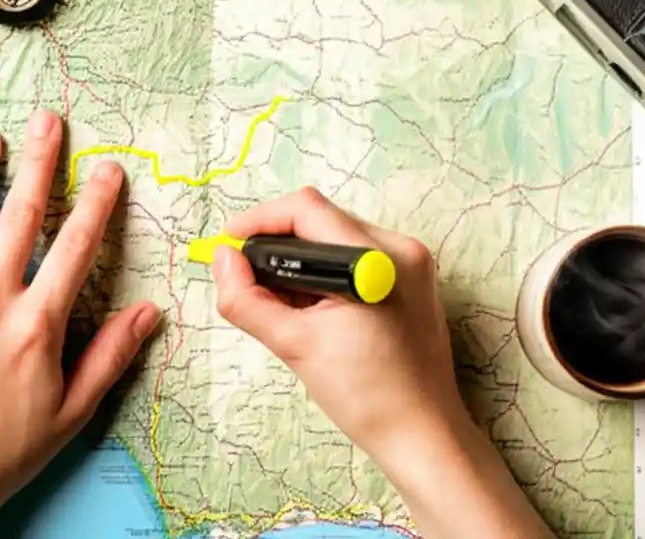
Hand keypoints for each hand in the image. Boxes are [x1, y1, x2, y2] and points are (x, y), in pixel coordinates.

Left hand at [0, 112, 159, 538]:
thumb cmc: (4, 452)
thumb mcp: (72, 411)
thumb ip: (110, 356)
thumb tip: (149, 313)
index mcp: (35, 329)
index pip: (74, 248)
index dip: (95, 203)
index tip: (106, 169)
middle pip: (20, 219)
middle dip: (39, 164)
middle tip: (47, 122)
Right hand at [209, 186, 463, 455]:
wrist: (422, 434)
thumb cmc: (366, 396)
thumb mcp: (294, 345)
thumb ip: (247, 298)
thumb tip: (221, 260)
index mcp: (375, 259)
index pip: (305, 210)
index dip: (259, 221)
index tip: (229, 247)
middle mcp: (400, 249)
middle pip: (320, 221)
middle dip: (277, 246)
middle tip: (246, 280)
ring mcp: (411, 263)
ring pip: (335, 239)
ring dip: (299, 263)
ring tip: (280, 304)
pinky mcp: (412, 280)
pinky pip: (355, 259)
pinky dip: (324, 275)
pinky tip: (311, 310)